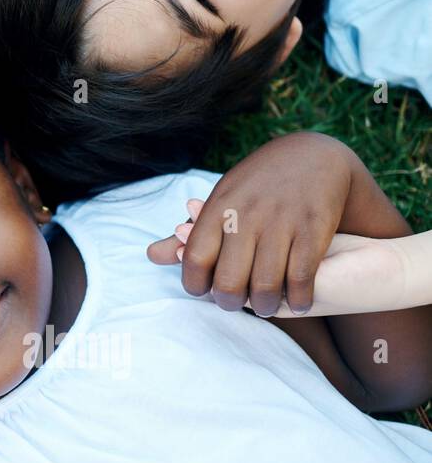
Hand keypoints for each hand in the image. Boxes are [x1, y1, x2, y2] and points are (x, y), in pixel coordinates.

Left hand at [146, 134, 358, 316]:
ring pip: (265, 284)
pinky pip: (301, 277)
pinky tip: (298, 301)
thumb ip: (188, 234)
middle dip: (229, 302)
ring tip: (267, 306)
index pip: (193, 258)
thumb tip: (150, 256)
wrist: (312, 156)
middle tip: (235, 304)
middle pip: (228, 280)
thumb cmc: (256, 187)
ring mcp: (281, 221)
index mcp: (218, 207)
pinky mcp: (313, 228)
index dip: (195, 284)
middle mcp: (246, 214)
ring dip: (265, 305)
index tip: (203, 290)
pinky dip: (299, 298)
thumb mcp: (219, 201)